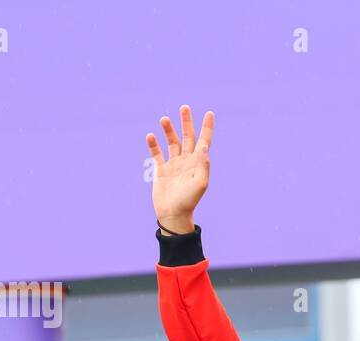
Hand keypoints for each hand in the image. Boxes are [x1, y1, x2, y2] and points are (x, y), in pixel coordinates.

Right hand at [147, 105, 213, 233]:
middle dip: (186, 122)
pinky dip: (153, 144)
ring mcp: (173, 164)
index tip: (209, 113)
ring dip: (168, 130)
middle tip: (184, 107)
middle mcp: (186, 161)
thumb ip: (203, 166)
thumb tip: (205, 148)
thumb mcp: (200, 184)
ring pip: (172, 142)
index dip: (207, 127)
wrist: (173, 213)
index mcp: (198, 163)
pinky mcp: (160, 169)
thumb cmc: (189, 201)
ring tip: (164, 119)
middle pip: (187, 137)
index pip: (204, 141)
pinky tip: (151, 135)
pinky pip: (157, 153)